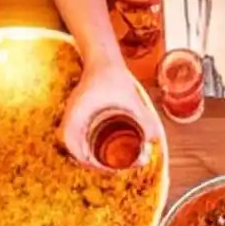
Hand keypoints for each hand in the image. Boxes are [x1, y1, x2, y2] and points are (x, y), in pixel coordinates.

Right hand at [60, 52, 161, 168]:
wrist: (103, 58)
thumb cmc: (113, 75)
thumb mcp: (131, 98)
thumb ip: (144, 118)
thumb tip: (154, 139)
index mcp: (77, 112)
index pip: (70, 142)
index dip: (82, 158)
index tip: (99, 166)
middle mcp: (71, 115)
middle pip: (72, 146)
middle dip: (89, 160)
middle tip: (110, 168)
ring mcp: (73, 114)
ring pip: (74, 141)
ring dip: (87, 153)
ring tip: (108, 162)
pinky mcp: (78, 113)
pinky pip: (77, 134)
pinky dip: (86, 144)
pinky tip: (101, 149)